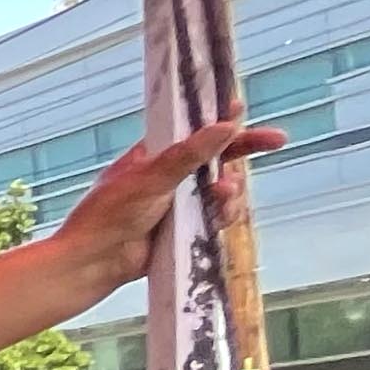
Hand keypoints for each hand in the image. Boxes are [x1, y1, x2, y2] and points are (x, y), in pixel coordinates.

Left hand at [50, 117, 285, 291]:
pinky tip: (222, 214)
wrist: (94, 263)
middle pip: (217, 157)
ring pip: (223, 188)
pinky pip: (218, 216)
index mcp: (153, 156)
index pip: (192, 131)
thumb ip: (187, 155)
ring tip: (224, 192)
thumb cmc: (109, 215)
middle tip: (275, 141)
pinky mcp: (186, 228)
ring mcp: (179, 202)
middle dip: (244, 149)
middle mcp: (169, 176)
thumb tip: (224, 127)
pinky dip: (225, 213)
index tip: (241, 106)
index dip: (218, 119)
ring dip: (232, 188)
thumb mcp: (149, 178)